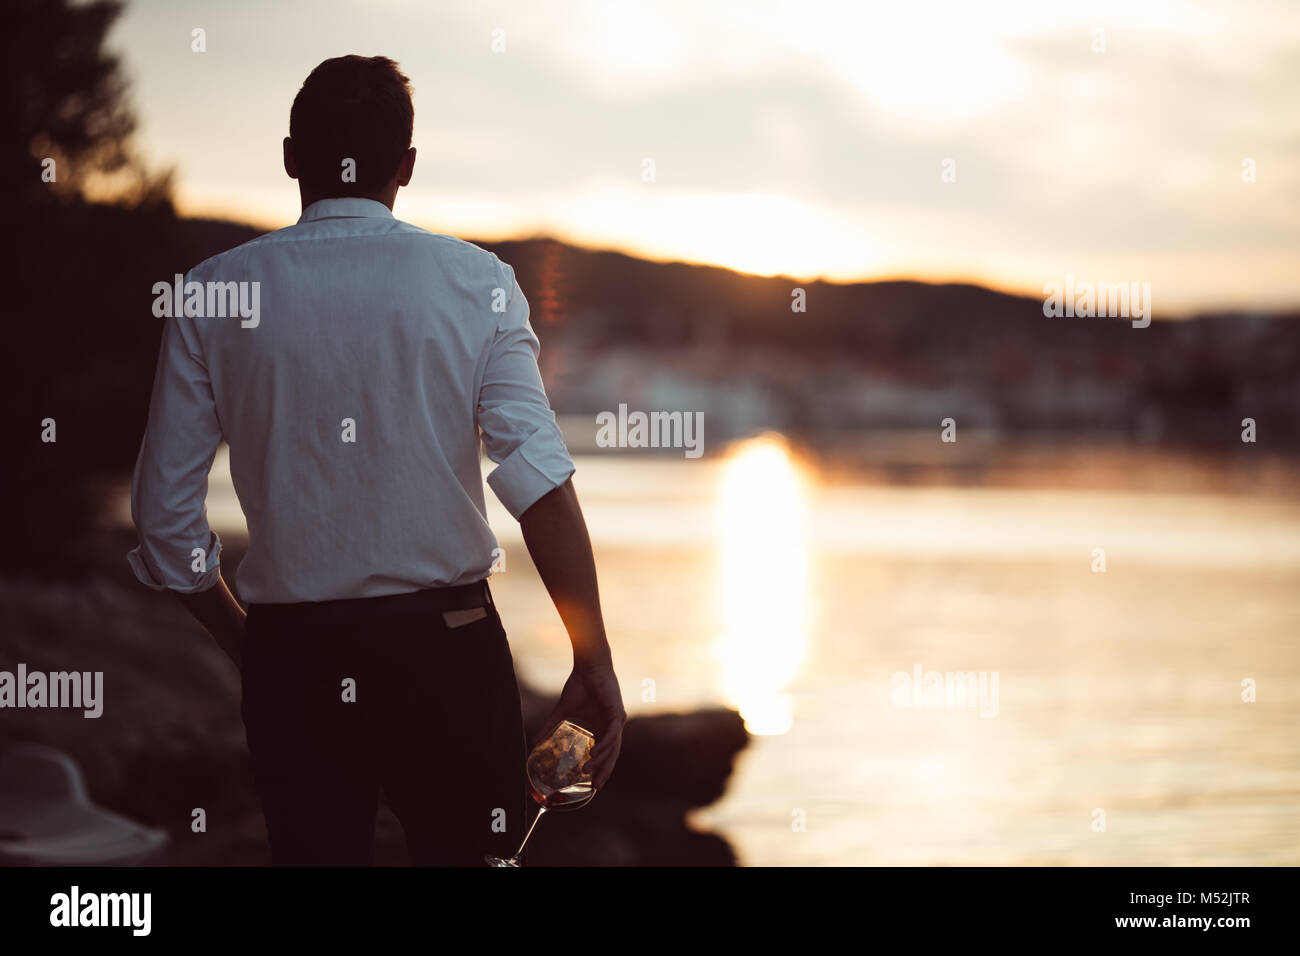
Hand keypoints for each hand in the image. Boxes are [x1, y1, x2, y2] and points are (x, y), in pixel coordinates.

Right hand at [535, 661, 626, 789]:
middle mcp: (612, 726)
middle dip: (604, 771)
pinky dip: (604, 745)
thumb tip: (534, 741)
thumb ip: (550, 727)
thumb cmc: (578, 686)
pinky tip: (596, 754)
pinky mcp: (618, 712)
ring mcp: (617, 720)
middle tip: (595, 787)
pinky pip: (613, 733)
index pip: (603, 753)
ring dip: (601, 760)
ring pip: (612, 747)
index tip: (592, 785)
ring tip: (589, 772)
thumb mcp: (562, 712)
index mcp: (602, 727)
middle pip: (611, 755)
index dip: (599, 768)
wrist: (587, 667)